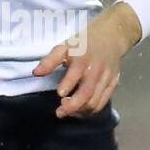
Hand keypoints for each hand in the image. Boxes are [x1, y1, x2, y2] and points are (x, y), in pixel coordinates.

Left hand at [33, 3, 141, 118]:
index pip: (76, 74)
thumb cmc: (83, 43)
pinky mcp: (113, 85)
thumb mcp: (65, 46)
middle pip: (87, 94)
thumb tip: (36, 73)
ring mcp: (107, 79)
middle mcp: (96, 71)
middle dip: (72, 106)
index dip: (68, 85)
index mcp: (83, 59)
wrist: (110, 37)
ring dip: (80, 110)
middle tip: (59, 112)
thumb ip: (50, 60)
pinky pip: (103, 102)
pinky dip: (91, 109)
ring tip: (68, 110)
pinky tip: (80, 109)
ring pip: (95, 102)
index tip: (59, 94)